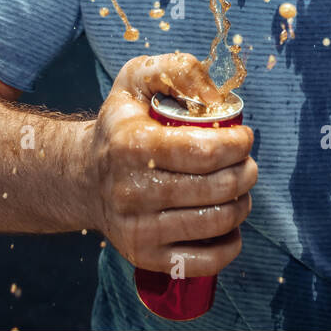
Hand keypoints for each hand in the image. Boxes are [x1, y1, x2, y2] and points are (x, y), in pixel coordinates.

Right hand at [91, 53, 256, 276]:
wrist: (83, 178)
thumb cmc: (121, 125)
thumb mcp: (137, 79)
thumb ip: (178, 70)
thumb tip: (215, 96)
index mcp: (132, 146)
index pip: (206, 152)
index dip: (238, 144)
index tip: (244, 137)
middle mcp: (132, 192)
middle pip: (218, 188)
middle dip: (246, 172)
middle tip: (247, 164)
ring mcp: (138, 229)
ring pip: (217, 221)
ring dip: (243, 203)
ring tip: (239, 188)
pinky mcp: (145, 257)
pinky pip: (205, 260)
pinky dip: (231, 244)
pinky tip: (230, 225)